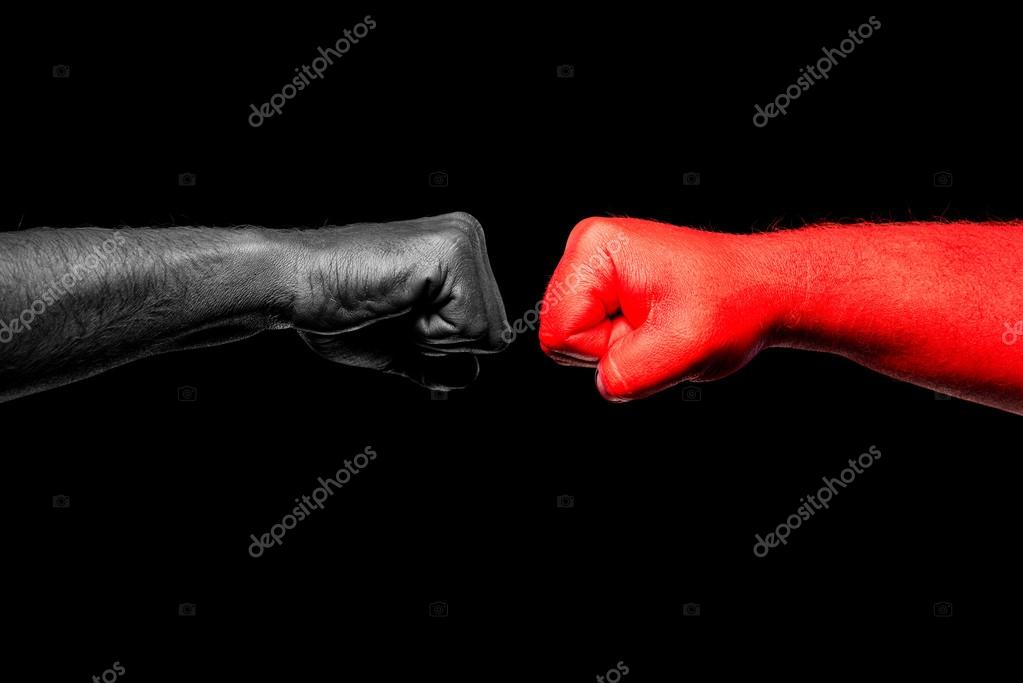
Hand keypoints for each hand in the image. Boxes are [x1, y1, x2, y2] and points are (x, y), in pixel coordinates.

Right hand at [276, 212, 508, 389]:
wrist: (294, 287)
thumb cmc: (337, 311)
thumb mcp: (401, 347)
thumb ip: (438, 362)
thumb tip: (469, 377)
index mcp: (460, 253)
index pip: (490, 331)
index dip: (442, 347)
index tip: (398, 317)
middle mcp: (469, 237)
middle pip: (495, 333)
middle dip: (442, 345)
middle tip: (394, 311)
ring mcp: (463, 240)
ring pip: (486, 333)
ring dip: (434, 338)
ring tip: (394, 304)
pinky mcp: (451, 253)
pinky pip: (470, 326)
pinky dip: (430, 333)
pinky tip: (396, 301)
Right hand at [538, 217, 781, 400]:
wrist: (761, 290)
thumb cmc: (732, 302)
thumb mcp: (682, 347)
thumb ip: (628, 373)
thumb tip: (603, 382)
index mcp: (595, 248)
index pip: (559, 332)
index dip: (603, 349)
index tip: (648, 330)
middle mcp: (588, 250)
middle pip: (561, 335)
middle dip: (610, 348)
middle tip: (658, 331)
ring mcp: (597, 268)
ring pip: (576, 340)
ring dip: (620, 348)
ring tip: (660, 327)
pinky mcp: (606, 285)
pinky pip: (593, 337)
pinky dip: (626, 343)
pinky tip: (657, 325)